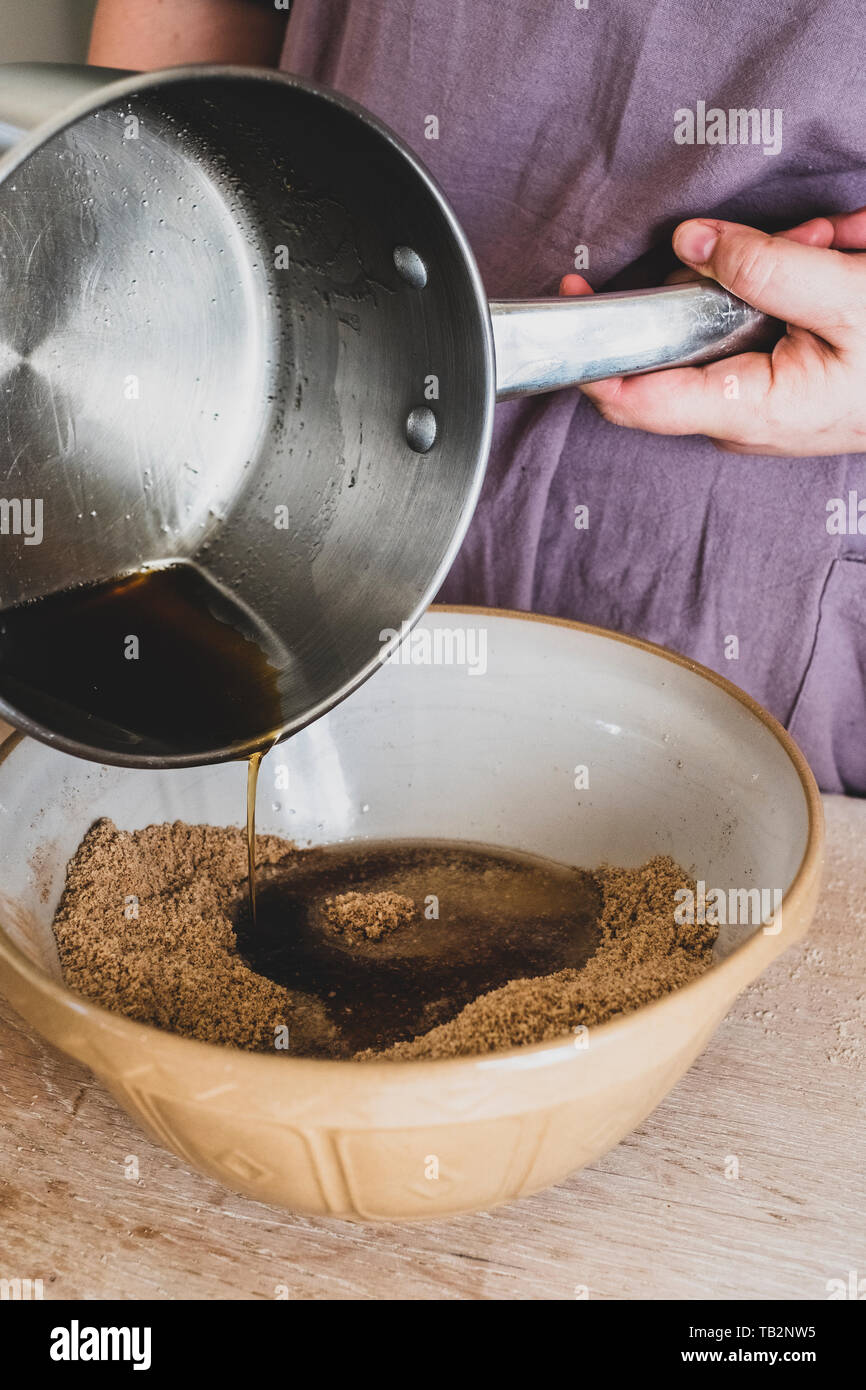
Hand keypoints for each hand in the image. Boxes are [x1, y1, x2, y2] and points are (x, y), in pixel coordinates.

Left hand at [560, 210, 865, 455]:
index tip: (575, 302)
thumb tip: (692, 244)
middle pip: (678, 345)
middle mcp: (738, 418)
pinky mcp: (772, 386)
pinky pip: (749, 328)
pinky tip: (830, 266)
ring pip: (717, 325)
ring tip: (831, 251)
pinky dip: (784, 288)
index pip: (635, 400)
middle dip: (721, 280)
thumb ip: (765, 269)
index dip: (593, 355)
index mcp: (747, 410)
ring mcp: (754, 405)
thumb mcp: (849, 298)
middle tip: (797, 245)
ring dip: (767, 273)